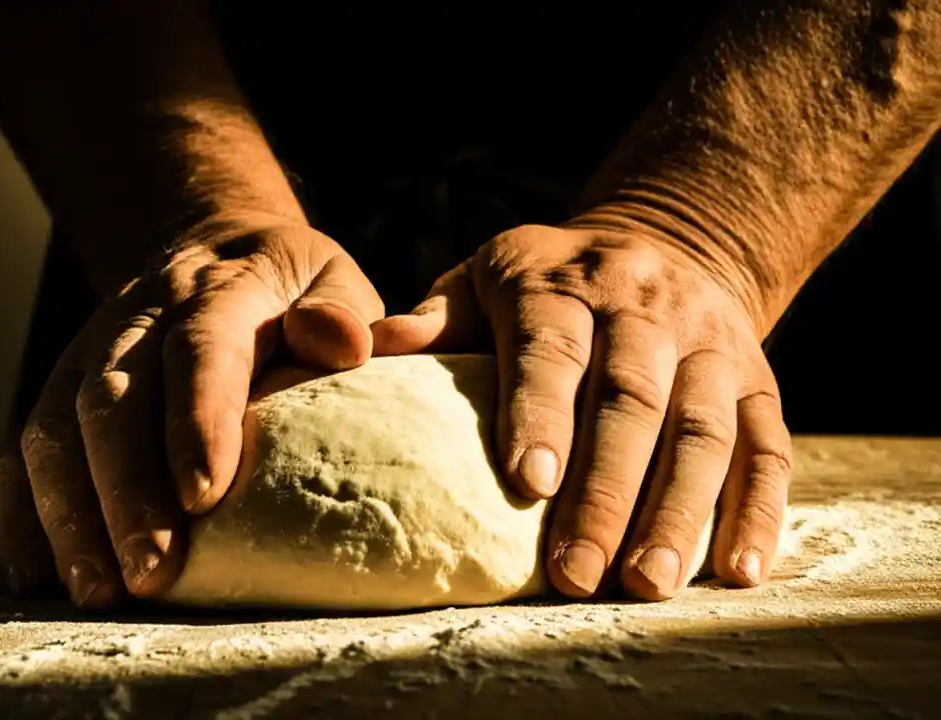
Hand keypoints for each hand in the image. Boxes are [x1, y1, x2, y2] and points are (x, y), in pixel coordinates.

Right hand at [0, 221, 384, 607]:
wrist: (213, 245)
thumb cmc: (289, 289)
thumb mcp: (332, 280)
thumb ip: (344, 313)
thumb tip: (344, 343)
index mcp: (220, 289)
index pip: (201, 346)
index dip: (196, 418)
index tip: (203, 497)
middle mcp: (140, 317)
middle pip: (112, 396)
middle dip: (124, 490)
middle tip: (149, 574)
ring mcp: (88, 351)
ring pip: (53, 424)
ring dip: (67, 512)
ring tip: (97, 590)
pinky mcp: (58, 386)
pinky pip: (20, 445)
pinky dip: (16, 510)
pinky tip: (31, 573)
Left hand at [372, 224, 792, 600]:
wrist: (667, 240)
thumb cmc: (548, 283)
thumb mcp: (486, 277)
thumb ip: (437, 316)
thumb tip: (372, 346)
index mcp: (564, 282)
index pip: (552, 347)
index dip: (541, 412)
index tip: (526, 484)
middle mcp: (646, 308)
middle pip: (632, 401)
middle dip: (605, 492)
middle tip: (573, 575)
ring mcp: (712, 344)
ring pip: (703, 431)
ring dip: (679, 513)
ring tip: (645, 584)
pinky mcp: (759, 381)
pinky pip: (769, 447)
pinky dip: (759, 512)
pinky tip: (737, 572)